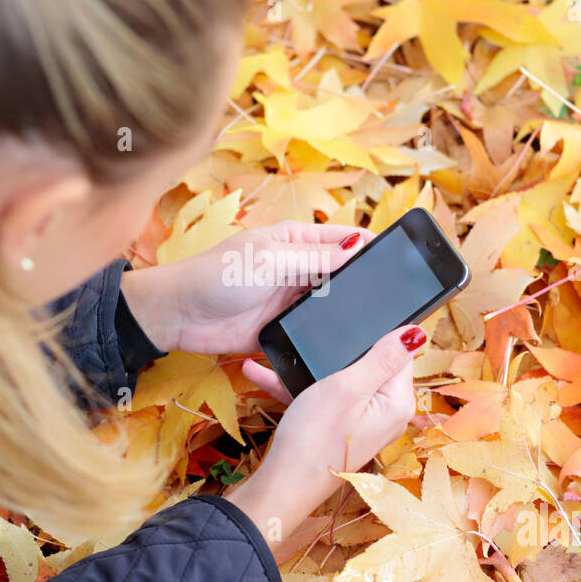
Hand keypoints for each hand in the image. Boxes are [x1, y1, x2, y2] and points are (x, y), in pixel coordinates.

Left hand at [119, 221, 373, 354]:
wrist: (179, 316)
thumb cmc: (216, 275)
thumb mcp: (269, 260)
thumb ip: (314, 256)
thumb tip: (357, 245)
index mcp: (295, 240)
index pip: (344, 239)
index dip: (371, 247)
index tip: (401, 260)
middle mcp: (298, 268)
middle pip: (344, 273)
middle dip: (366, 282)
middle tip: (397, 297)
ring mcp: (292, 300)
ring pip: (332, 304)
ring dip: (349, 311)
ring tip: (380, 321)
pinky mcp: (284, 329)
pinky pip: (314, 330)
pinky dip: (329, 333)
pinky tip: (349, 342)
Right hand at [225, 325, 424, 562]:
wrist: (283, 486)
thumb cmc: (315, 439)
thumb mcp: (348, 387)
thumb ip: (383, 358)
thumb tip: (415, 332)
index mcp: (398, 402)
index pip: (398, 354)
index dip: (373, 337)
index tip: (347, 327)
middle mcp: (386, 413)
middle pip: (369, 366)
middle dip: (337, 352)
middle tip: (308, 340)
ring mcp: (363, 423)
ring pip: (340, 381)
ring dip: (309, 369)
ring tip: (278, 357)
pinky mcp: (340, 431)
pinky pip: (325, 400)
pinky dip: (300, 388)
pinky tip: (265, 376)